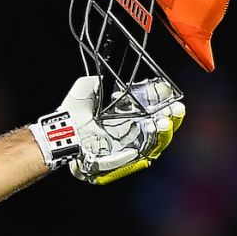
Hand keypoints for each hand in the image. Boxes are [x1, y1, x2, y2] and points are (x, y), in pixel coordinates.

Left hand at [31, 75, 184, 184]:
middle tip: (176, 109)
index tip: (172, 95)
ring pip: (154, 142)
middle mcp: (129, 131)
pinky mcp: (120, 158)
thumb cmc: (72, 112)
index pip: (153, 110)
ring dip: (164, 132)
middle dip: (172, 118)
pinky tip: (153, 132)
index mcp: (125, 116)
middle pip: (160, 128)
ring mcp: (126, 146)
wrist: (60, 129)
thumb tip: (115, 76)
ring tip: (164, 121)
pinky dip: (149, 143)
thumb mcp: (87, 88)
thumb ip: (102, 81)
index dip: (165, 104)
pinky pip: (140, 154)